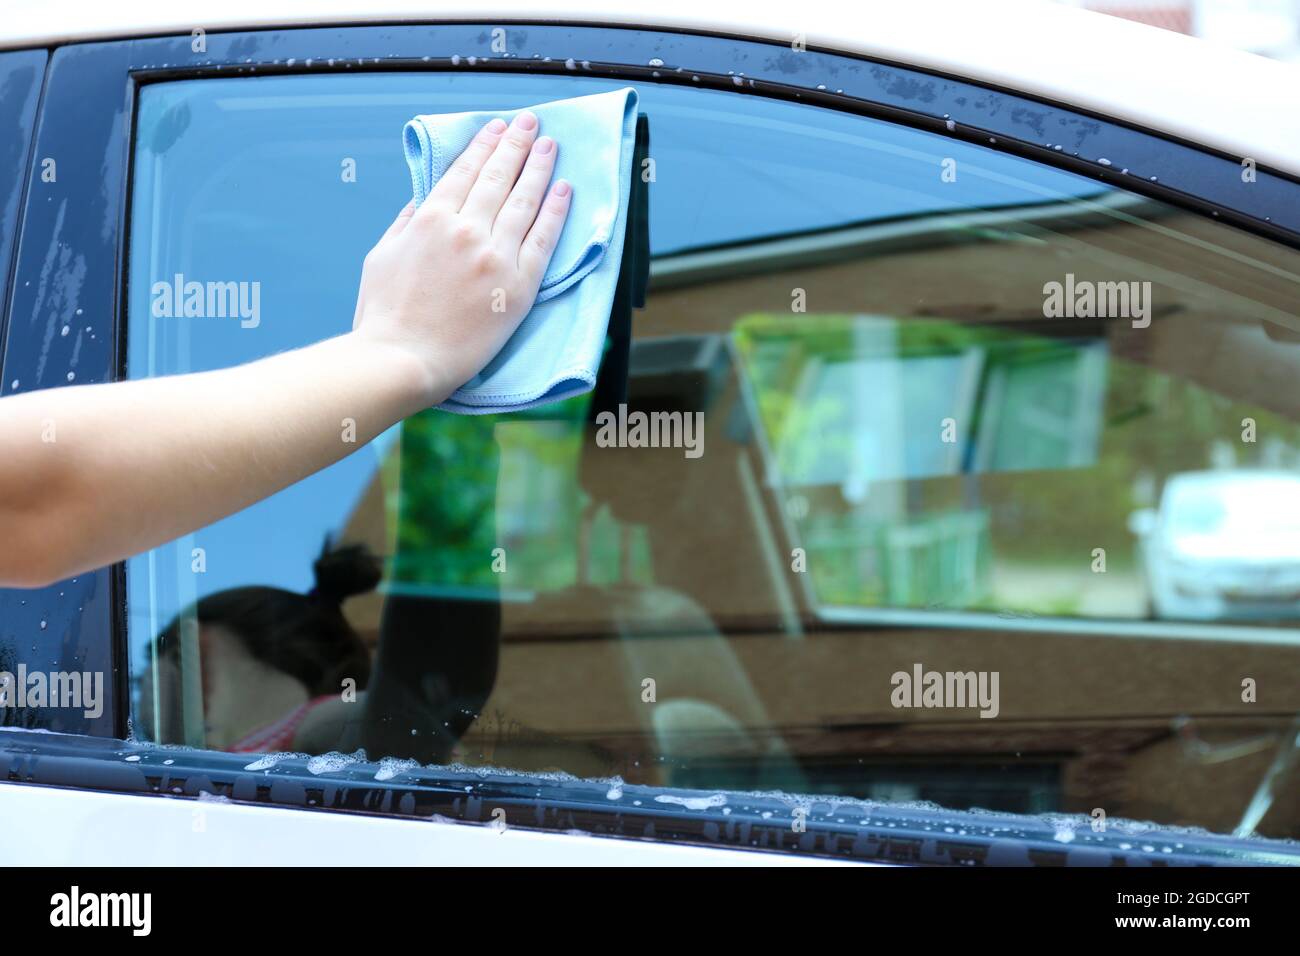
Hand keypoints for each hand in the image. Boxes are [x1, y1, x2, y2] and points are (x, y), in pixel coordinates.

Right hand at [350, 111, 571, 404]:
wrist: (403, 360)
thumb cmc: (384, 316)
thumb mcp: (381, 256)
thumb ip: (405, 224)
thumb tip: (422, 201)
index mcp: (430, 220)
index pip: (464, 172)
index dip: (484, 146)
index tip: (498, 127)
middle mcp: (465, 230)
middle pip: (498, 177)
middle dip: (516, 144)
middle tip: (532, 123)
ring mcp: (494, 256)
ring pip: (524, 201)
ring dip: (540, 168)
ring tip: (551, 146)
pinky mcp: (518, 286)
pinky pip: (543, 240)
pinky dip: (556, 211)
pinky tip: (565, 190)